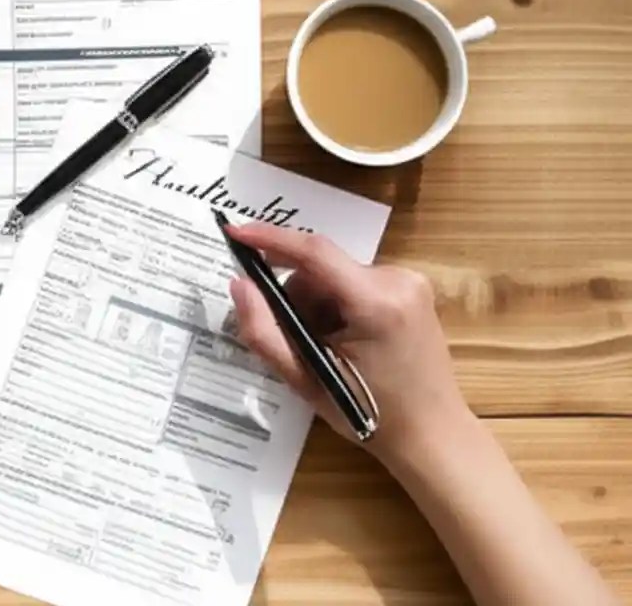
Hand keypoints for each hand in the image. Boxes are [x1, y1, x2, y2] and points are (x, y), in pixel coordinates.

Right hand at [225, 222, 471, 461]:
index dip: (269, 238)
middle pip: (321, 268)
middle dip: (295, 296)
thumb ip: (263, 331)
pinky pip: (354, 282)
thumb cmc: (368, 414)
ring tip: (325, 348)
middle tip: (295, 340)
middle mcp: (398, 280)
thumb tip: (239, 285)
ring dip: (316, 303)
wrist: (431, 433)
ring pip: (335, 275)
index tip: (235, 232)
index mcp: (376, 303)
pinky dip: (337, 305)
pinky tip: (345, 341)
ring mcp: (410, 282)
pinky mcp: (412, 289)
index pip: (314, 252)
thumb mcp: (304, 379)